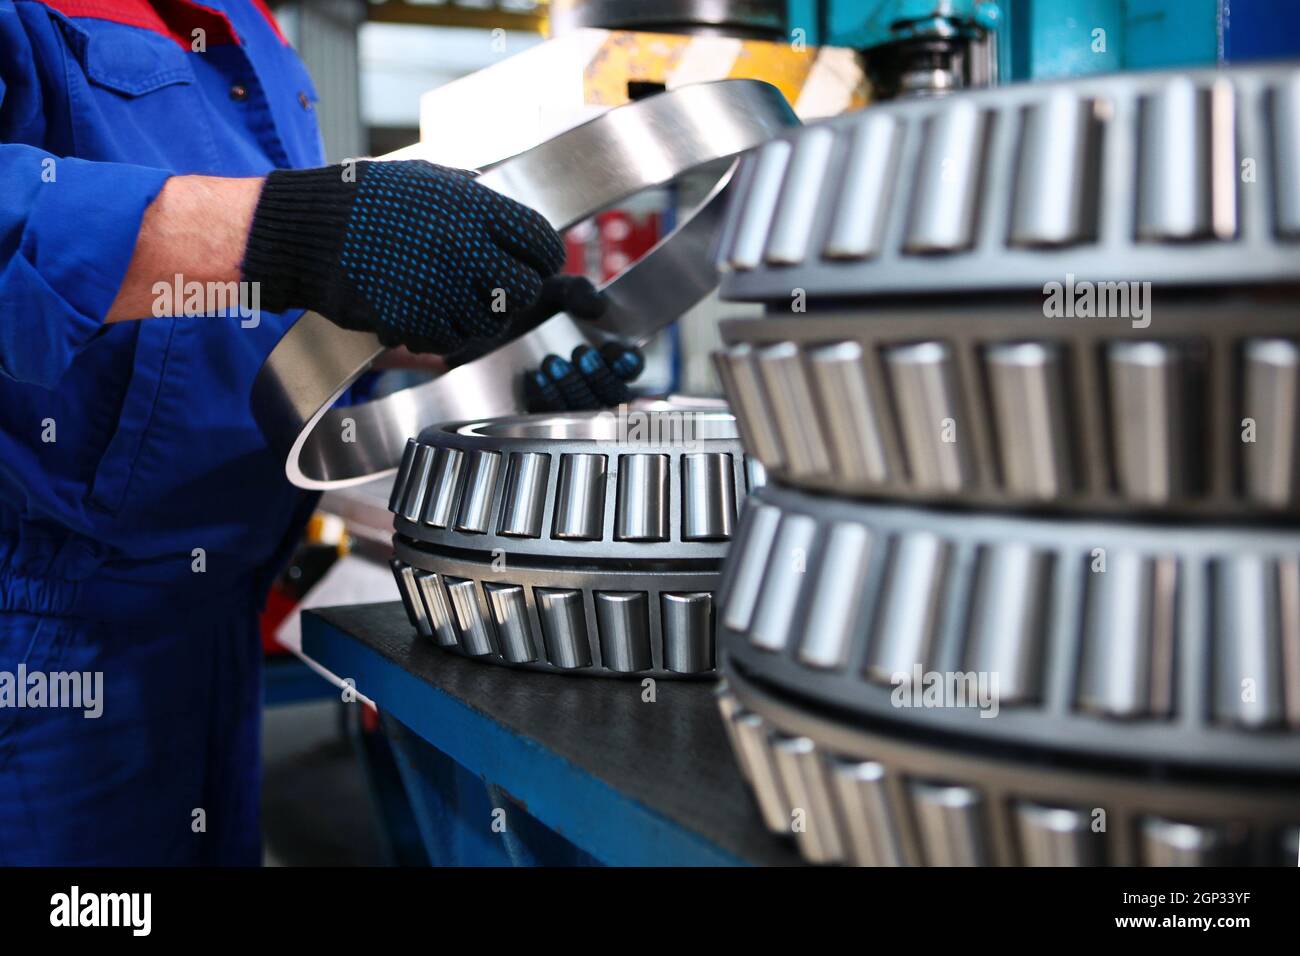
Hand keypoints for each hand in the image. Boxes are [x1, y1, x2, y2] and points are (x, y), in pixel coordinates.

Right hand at [241, 160, 565, 352]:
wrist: (305, 230)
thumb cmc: (364, 200)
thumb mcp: (427, 180)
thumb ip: (475, 201)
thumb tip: (516, 228)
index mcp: (473, 206)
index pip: (542, 242)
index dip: (544, 259)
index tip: (537, 265)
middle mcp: (462, 245)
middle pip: (525, 289)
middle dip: (516, 293)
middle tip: (497, 291)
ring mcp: (439, 284)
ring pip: (491, 323)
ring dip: (477, 319)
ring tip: (453, 302)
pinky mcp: (413, 318)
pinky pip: (452, 342)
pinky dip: (443, 335)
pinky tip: (426, 315)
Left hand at [444, 274, 643, 411]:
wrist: (475, 321)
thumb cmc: (521, 305)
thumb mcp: (551, 289)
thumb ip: (578, 291)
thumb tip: (599, 307)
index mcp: (601, 350)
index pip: (630, 366)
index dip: (628, 363)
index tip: (615, 351)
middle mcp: (588, 379)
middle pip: (614, 394)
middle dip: (600, 376)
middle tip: (578, 353)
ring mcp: (565, 399)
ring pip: (585, 409)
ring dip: (573, 388)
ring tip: (551, 363)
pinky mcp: (536, 412)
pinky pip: (551, 417)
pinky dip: (547, 398)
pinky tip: (534, 378)